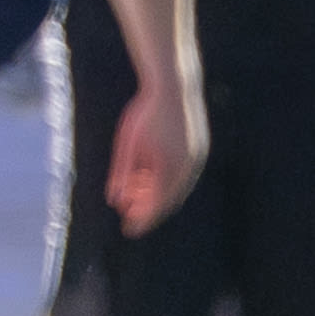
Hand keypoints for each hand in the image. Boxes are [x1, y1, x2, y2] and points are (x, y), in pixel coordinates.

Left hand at [107, 76, 206, 236]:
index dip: (143, 220)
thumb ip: (122, 172)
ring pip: (177, 187)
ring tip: (136, 193)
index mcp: (170, 168)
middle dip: (149, 209)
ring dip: (157, 194)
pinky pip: (183, 174)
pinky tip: (149, 176)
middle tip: (130, 216)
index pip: (157, 205)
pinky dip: (167, 181)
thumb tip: (115, 200)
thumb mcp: (127, 143)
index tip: (129, 231)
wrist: (174, 84)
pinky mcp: (199, 150)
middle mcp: (188, 167)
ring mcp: (197, 159)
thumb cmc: (146, 111)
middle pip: (169, 200)